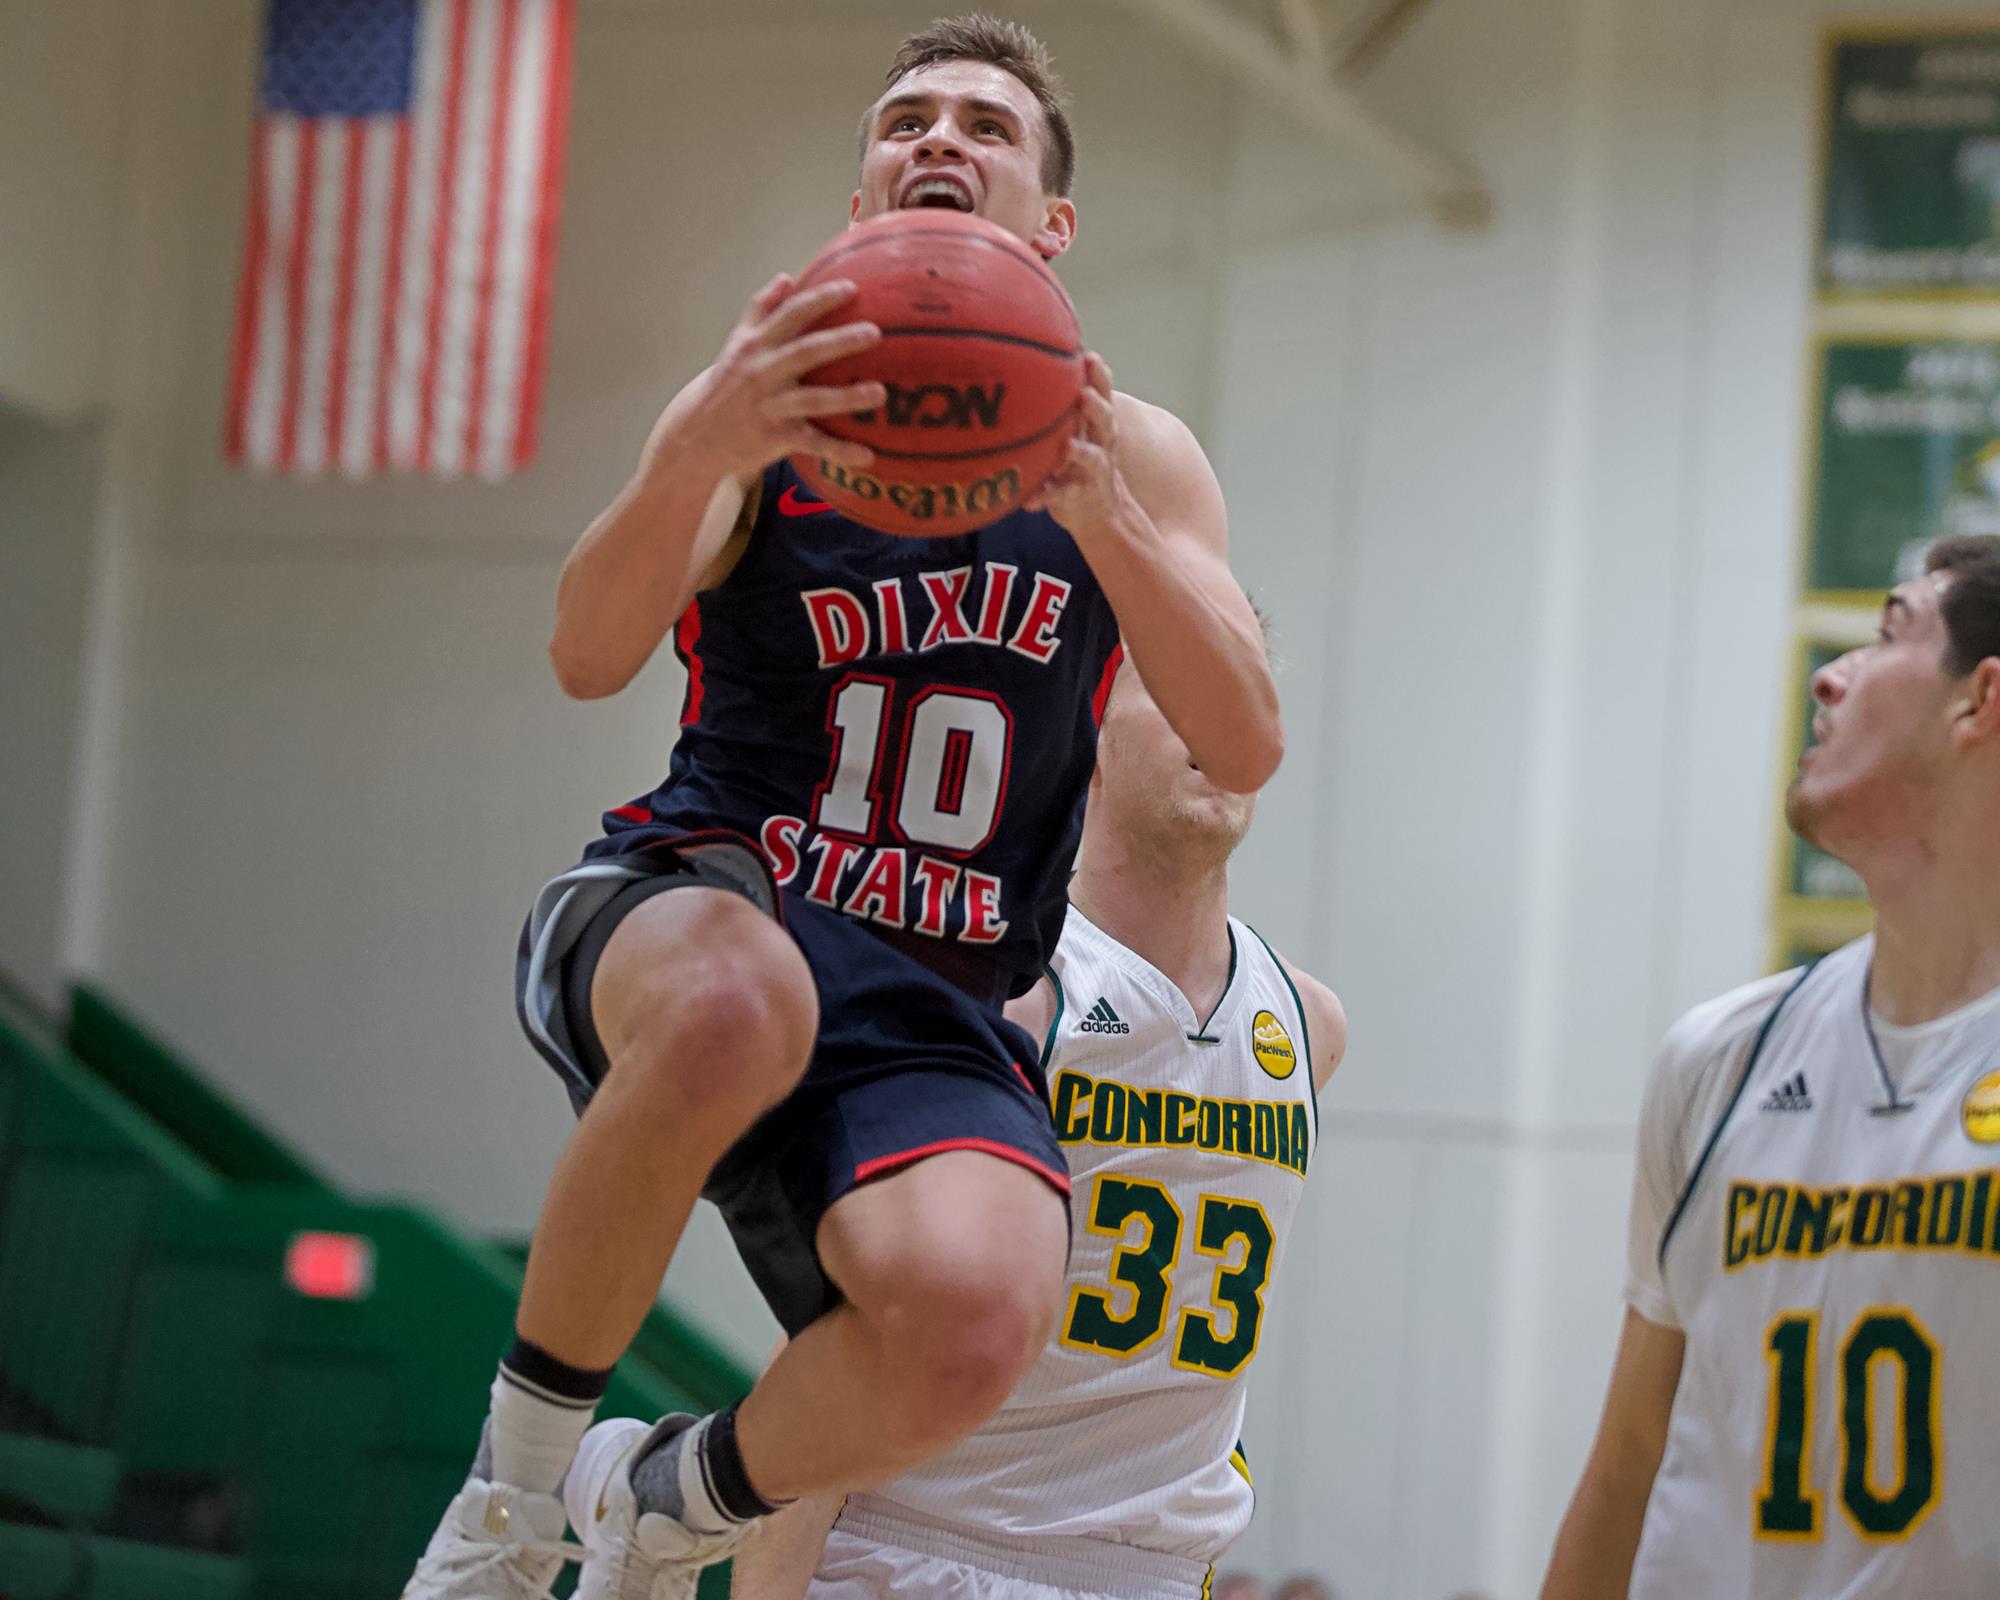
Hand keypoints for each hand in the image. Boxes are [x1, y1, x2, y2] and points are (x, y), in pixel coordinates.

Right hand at [642, 274, 886, 482]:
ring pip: (812, 400)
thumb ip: (761, 309)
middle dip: (839, 342)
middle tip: (875, 333)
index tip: (852, 288)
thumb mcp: (737, 343)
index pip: (791, 314)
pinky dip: (839, 451)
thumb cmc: (727, 383)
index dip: (820, 299)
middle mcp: (762, 372)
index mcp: (756, 344)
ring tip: (880, 392)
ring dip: (846, 397)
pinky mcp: (775, 438)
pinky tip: (869, 456)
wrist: (696, 434)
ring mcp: (770, 406)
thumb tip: (787, 277)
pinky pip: (813, 444)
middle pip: (805, 352)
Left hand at [1026, 354, 1127, 536]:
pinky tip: (1030, 500)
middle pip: (1105, 420)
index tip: (1090, 357)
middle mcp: (1102, 444)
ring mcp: (1093, 471)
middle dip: (1097, 406)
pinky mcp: (1078, 496)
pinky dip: (1045, 497)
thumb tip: (1034, 359)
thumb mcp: (1079, 428)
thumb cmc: (1080, 460)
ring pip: (1092, 458)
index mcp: (1099, 424)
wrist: (1100, 512)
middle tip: (1084, 395)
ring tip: (1068, 447)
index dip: (1099, 376)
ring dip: (1080, 452)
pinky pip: (1061, 496)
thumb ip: (1067, 404)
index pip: (1103, 394)